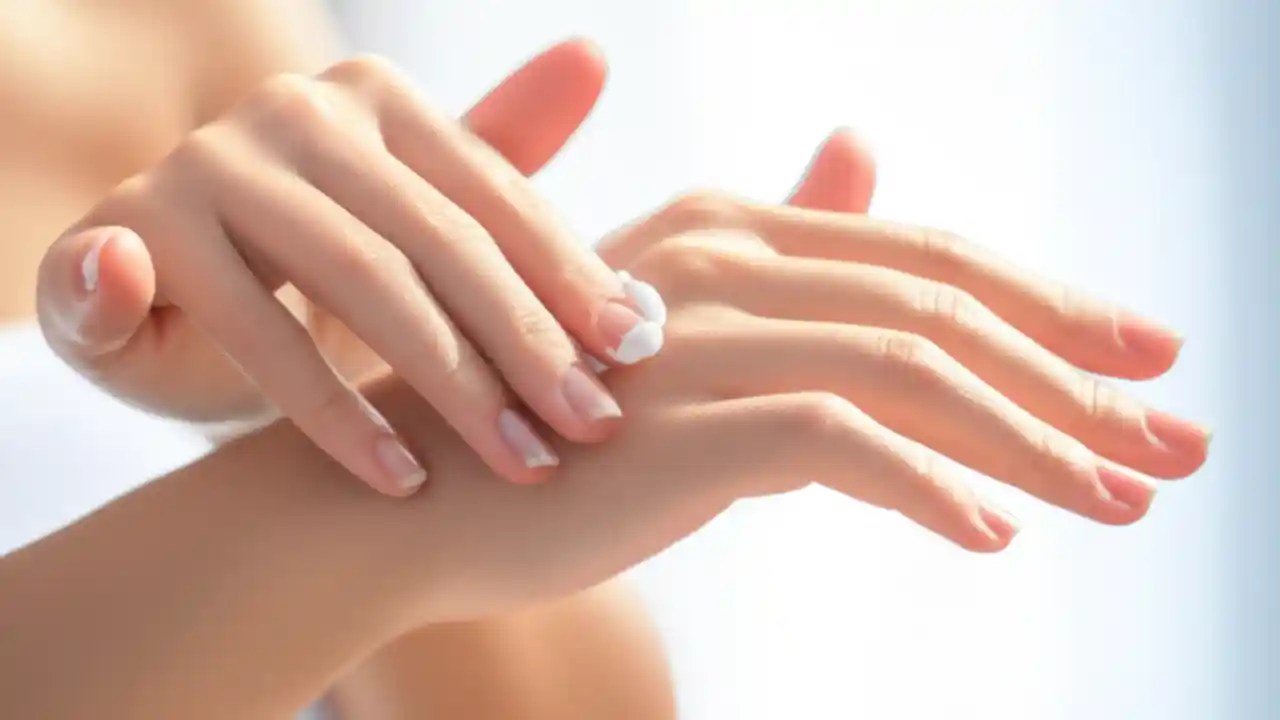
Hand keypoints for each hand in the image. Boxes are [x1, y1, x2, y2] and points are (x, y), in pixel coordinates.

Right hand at [36, 40, 662, 494]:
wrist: (178, 306)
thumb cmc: (320, 270)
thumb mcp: (414, 214)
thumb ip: (500, 160)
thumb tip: (594, 55)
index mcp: (372, 98)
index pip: (492, 193)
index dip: (568, 274)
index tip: (634, 355)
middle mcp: (291, 113)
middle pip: (437, 240)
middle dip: (523, 344)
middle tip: (588, 429)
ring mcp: (205, 167)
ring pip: (360, 285)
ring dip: (448, 388)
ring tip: (512, 465)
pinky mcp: (133, 236)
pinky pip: (247, 334)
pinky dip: (312, 400)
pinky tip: (393, 474)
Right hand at [363, 131, 1207, 624]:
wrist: (413, 498)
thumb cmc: (553, 430)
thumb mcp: (686, 342)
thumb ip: (782, 268)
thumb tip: (862, 161)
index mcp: (734, 232)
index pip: (926, 258)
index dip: (1052, 308)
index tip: (1144, 365)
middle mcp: (725, 259)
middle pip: (943, 304)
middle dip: (1075, 376)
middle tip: (1176, 441)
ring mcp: (702, 332)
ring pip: (913, 367)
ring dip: (1032, 439)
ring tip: (1119, 500)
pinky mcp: (682, 417)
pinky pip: (840, 438)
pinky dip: (929, 485)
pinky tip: (991, 535)